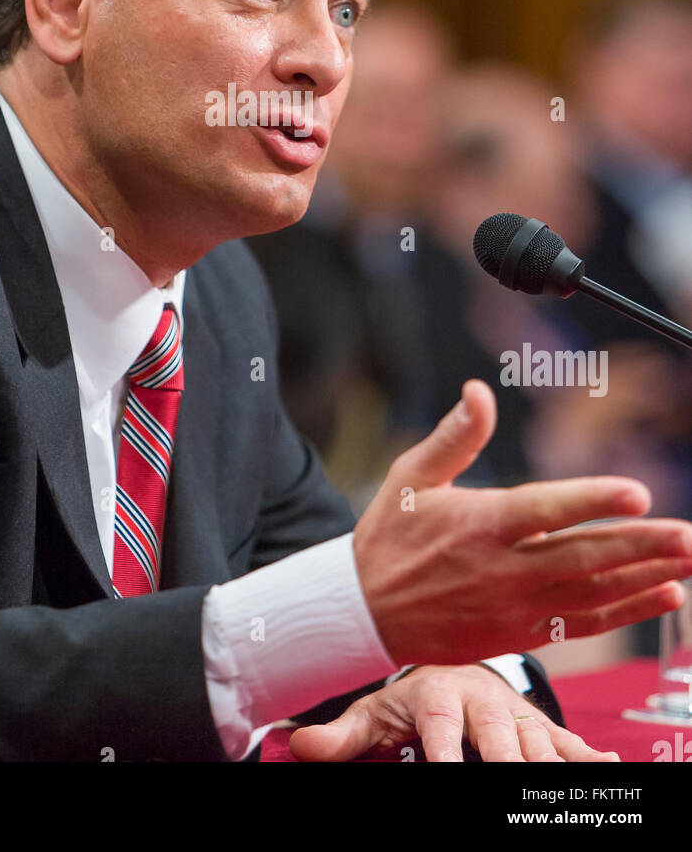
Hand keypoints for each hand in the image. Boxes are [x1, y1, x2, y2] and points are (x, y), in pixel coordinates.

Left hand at [289, 664, 619, 762]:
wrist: (450, 665)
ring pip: (536, 740)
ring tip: (553, 786)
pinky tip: (608, 765)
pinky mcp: (538, 726)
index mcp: (438, 694)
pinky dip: (587, 754)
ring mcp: (514, 713)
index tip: (446, 775)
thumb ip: (340, 737)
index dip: (445, 753)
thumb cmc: (409, 701)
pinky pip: (566, 741)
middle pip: (499, 736)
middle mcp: (482, 701)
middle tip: (510, 783)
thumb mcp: (372, 715)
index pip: (441, 726)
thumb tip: (298, 747)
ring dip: (547, 762)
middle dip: (506, 762)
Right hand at [352, 379, 691, 665]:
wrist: (365, 612)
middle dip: (641, 545)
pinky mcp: (520, 632)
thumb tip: (478, 391)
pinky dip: (626, 611)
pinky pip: (583, 623)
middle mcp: (502, 569)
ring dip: (645, 576)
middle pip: (583, 557)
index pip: (546, 511)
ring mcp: (515, 606)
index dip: (593, 502)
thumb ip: (454, 436)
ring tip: (688, 560)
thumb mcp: (410, 477)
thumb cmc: (388, 538)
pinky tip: (663, 595)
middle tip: (688, 535)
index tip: (638, 493)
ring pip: (592, 592)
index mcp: (478, 524)